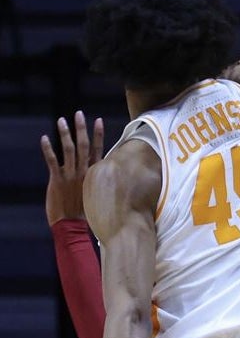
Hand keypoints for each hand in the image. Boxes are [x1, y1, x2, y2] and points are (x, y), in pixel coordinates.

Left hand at [40, 111, 103, 225]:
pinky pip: (52, 161)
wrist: (71, 224)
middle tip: (78, 113)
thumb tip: (96, 170)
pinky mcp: (57, 180)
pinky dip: (48, 149)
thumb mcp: (94, 192)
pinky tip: (44, 138)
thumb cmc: (84, 211)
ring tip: (61, 121)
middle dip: (81, 128)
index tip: (97, 120)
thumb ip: (93, 178)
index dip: (97, 134)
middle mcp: (84, 171)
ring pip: (68, 149)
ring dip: (65, 134)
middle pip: (83, 144)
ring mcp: (71, 175)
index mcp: (94, 173)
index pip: (97, 148)